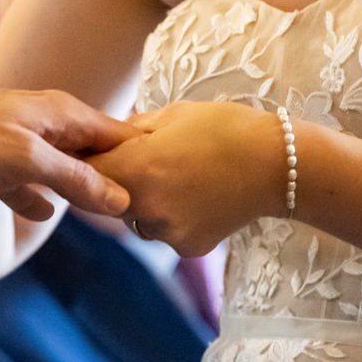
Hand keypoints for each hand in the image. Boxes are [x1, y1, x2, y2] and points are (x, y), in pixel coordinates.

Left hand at [0, 39, 138, 220]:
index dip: (140, 155)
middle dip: (112, 173)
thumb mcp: (30, 160)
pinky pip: (27, 178)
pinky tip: (43, 213)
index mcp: (60, 112)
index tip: (164, 179)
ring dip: (77, 184)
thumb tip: (123, 198)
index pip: (116, 133)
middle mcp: (44, 121)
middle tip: (141, 202)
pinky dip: (38, 194)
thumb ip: (77, 178)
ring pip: (60, 164)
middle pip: (90, 148)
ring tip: (102, 210)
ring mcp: (18, 139)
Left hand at [88, 101, 282, 255]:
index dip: (85, 161)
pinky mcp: (188, 247)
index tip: (95, 152)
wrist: (276, 163)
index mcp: (134, 168)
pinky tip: (197, 196)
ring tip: (178, 177)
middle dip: (117, 181)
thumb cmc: (224, 127)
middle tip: (147, 161)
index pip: (84, 171)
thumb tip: (104, 136)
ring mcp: (166, 232)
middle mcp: (144, 206)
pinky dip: (172, 217)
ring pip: (136, 218)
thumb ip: (129, 130)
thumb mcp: (171, 115)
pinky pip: (165, 231)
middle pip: (107, 198)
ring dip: (144, 202)